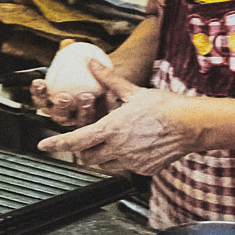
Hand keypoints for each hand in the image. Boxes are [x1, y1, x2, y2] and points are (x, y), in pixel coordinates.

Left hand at [37, 59, 202, 174]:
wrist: (190, 124)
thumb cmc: (164, 107)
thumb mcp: (133, 91)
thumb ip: (109, 80)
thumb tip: (93, 64)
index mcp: (110, 129)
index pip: (75, 140)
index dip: (56, 144)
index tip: (44, 146)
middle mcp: (117, 149)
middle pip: (87, 158)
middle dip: (82, 152)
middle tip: (85, 142)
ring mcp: (131, 162)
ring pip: (106, 165)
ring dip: (103, 156)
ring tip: (113, 143)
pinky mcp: (144, 170)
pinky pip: (127, 168)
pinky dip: (125, 159)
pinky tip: (136, 146)